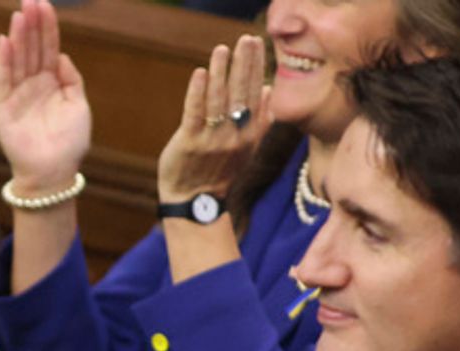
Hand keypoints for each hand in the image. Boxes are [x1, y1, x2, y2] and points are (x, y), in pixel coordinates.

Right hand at [0, 0, 90, 193]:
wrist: (54, 173)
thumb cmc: (69, 143)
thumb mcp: (79, 106)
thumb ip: (71, 79)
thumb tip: (61, 55)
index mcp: (51, 83)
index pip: (48, 48)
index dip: (47, 27)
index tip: (46, 4)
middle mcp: (32, 85)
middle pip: (31, 49)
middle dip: (31, 25)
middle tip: (30, 0)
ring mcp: (16, 96)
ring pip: (17, 60)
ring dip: (18, 37)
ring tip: (19, 15)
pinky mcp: (2, 110)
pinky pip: (2, 81)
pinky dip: (3, 62)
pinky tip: (5, 41)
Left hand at [157, 35, 271, 202]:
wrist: (195, 202)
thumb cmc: (219, 171)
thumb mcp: (246, 148)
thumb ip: (260, 120)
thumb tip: (269, 89)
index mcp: (250, 134)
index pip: (255, 94)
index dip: (255, 68)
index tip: (256, 44)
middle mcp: (234, 135)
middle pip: (241, 93)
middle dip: (244, 64)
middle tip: (245, 40)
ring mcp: (212, 139)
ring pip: (218, 100)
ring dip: (221, 72)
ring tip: (222, 50)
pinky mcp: (190, 143)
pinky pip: (195, 113)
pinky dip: (197, 92)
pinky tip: (200, 73)